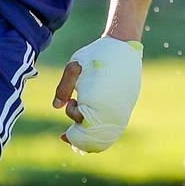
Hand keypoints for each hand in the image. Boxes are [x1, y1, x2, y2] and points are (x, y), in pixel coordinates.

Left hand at [53, 36, 143, 153]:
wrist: (122, 46)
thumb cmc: (95, 55)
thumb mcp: (73, 68)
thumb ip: (63, 88)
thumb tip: (56, 106)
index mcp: (97, 103)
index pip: (83, 131)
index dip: (72, 136)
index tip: (62, 136)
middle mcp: (112, 111)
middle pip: (96, 139)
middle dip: (80, 137)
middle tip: (66, 136)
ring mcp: (123, 110)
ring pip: (107, 136)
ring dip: (91, 134)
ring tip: (78, 130)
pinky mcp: (128, 107)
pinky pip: (115, 128)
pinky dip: (102, 131)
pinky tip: (90, 125)